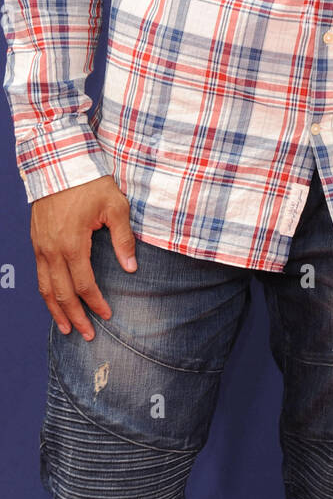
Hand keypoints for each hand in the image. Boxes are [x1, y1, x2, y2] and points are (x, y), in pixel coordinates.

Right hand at [31, 176, 136, 340]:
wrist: (59, 163)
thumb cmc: (91, 183)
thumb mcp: (115, 207)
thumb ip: (123, 238)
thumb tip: (131, 267)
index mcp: (73, 244)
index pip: (84, 284)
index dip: (95, 302)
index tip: (106, 315)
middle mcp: (52, 250)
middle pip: (62, 293)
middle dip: (75, 317)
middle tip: (88, 335)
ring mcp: (40, 247)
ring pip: (45, 288)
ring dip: (56, 311)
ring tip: (66, 329)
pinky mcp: (36, 241)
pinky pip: (39, 275)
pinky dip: (47, 293)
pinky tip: (55, 302)